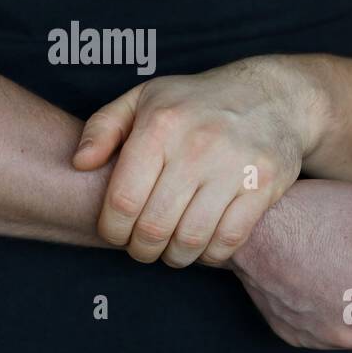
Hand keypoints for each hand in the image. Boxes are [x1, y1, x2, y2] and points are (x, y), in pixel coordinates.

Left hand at [73, 56, 322, 267]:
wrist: (271, 96)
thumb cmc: (195, 102)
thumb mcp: (143, 99)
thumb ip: (102, 128)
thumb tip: (79, 164)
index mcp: (160, 125)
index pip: (123, 201)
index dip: (112, 230)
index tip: (115, 232)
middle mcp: (197, 145)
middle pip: (154, 228)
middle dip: (140, 249)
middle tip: (142, 247)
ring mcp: (235, 166)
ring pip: (191, 240)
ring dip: (174, 257)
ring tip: (169, 250)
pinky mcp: (264, 184)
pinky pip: (229, 240)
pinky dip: (211, 254)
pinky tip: (203, 245)